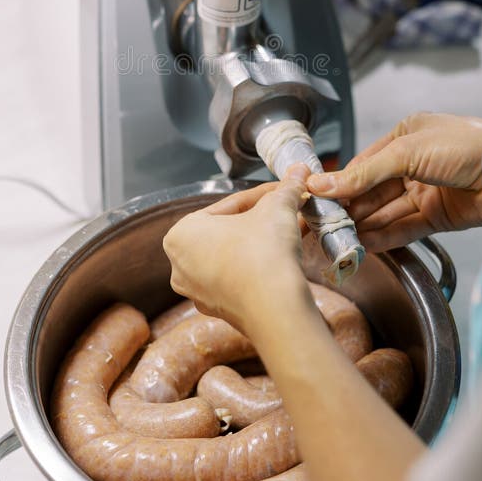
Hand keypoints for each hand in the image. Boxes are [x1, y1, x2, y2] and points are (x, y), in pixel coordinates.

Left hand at [163, 165, 309, 334]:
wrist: (275, 308)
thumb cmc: (264, 250)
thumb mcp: (277, 208)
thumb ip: (287, 188)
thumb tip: (300, 169)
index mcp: (182, 233)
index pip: (231, 204)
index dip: (265, 194)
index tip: (285, 190)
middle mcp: (181, 264)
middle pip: (231, 230)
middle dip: (264, 218)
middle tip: (290, 208)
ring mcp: (199, 292)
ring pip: (237, 255)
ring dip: (265, 240)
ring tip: (295, 228)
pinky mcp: (221, 311)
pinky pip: (241, 278)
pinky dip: (261, 265)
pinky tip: (289, 255)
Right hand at [308, 112, 481, 251]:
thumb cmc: (466, 145)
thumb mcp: (406, 152)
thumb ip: (364, 174)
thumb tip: (323, 184)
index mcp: (404, 136)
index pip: (363, 164)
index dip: (340, 183)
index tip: (315, 199)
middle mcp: (413, 164)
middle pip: (372, 190)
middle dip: (349, 208)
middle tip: (324, 225)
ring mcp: (426, 190)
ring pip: (386, 211)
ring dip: (364, 225)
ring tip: (340, 239)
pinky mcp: (438, 216)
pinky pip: (405, 227)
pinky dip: (385, 237)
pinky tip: (365, 244)